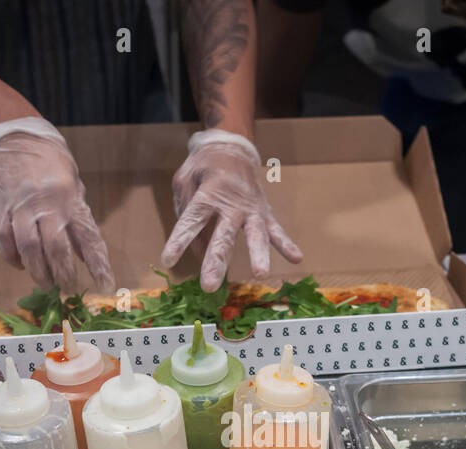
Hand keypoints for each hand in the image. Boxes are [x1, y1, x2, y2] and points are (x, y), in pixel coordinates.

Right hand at [0, 117, 113, 291]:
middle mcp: (47, 205)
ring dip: (39, 272)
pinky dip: (12, 258)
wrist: (16, 136)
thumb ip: (77, 221)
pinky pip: (4, 241)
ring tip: (46, 283)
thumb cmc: (50, 166)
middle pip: (57, 250)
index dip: (98, 265)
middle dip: (64, 276)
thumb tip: (84, 256)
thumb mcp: (73, 188)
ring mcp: (20, 207)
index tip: (107, 286)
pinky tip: (20, 264)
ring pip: (29, 249)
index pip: (89, 239)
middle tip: (68, 290)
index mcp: (71, 200)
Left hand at [161, 130, 301, 291]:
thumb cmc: (204, 167)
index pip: (192, 220)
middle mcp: (232, 202)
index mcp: (208, 193)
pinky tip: (297, 259)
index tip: (168, 260)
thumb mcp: (185, 181)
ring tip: (260, 273)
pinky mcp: (264, 212)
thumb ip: (187, 213)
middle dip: (217, 261)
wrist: (233, 146)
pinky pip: (276, 230)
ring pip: (255, 234)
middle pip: (223, 235)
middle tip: (210, 285)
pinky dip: (286, 244)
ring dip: (258, 254)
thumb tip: (197, 251)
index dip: (180, 240)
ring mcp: (251, 208)